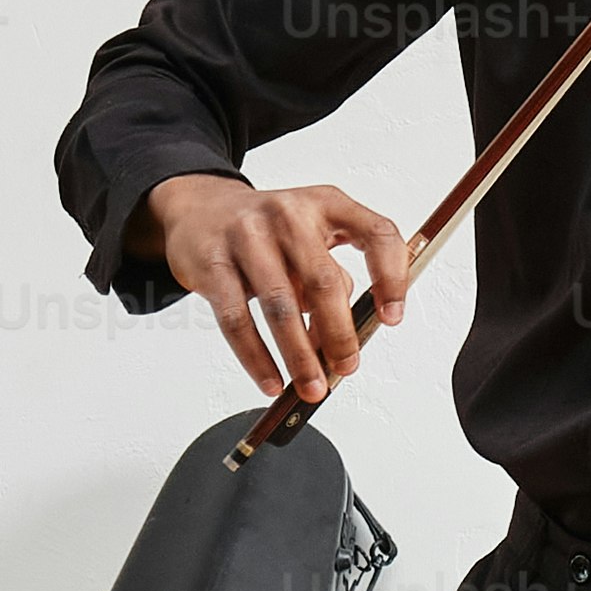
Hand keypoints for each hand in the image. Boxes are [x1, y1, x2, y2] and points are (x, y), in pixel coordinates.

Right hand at [143, 172, 409, 403]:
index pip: (376, 234)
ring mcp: (247, 235)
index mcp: (326, 204)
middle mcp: (288, 213)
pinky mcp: (213, 262)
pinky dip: (256, 358)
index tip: (392, 317)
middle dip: (340, 335)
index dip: (391, 278)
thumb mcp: (308, 239)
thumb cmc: (265, 233)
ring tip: (311, 386)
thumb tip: (337, 342)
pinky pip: (237, 319)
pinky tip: (270, 380)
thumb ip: (331, 280)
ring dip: (300, 355)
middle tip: (346, 367)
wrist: (198, 211)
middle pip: (324, 281)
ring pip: (281, 306)